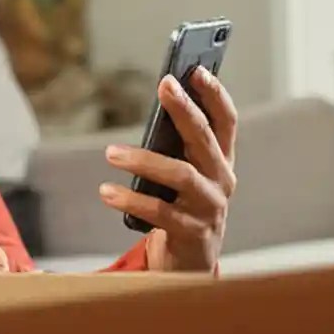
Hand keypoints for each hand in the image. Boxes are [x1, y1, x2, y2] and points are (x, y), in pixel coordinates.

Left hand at [99, 66, 237, 271]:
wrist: (191, 264)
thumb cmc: (181, 208)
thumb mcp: (183, 175)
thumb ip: (176, 146)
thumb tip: (157, 106)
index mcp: (222, 162)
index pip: (226, 121)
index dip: (215, 94)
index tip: (196, 68)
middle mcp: (222, 181)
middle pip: (206, 139)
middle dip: (186, 109)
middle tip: (164, 84)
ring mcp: (210, 208)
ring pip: (181, 175)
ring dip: (144, 159)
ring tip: (111, 153)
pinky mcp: (192, 233)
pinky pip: (160, 212)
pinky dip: (131, 200)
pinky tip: (107, 192)